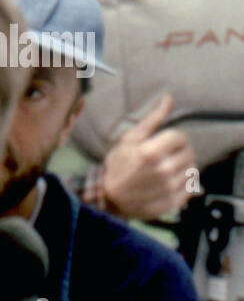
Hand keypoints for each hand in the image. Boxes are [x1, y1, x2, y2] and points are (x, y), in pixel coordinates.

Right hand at [101, 94, 195, 219]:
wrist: (109, 198)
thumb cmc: (118, 166)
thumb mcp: (129, 140)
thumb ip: (151, 120)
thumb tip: (169, 99)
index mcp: (151, 152)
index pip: (181, 137)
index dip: (173, 138)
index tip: (163, 144)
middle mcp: (163, 170)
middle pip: (189, 153)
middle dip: (179, 153)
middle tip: (165, 157)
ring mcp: (169, 187)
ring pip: (191, 169)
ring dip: (182, 168)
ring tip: (166, 170)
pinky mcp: (173, 201)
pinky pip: (191, 187)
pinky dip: (183, 184)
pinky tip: (168, 183)